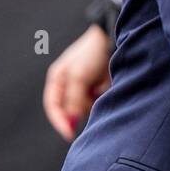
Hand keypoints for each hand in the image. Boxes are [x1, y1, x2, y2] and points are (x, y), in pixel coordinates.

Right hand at [43, 25, 111, 140]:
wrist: (115, 36)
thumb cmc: (93, 53)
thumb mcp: (79, 76)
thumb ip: (73, 99)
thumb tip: (72, 120)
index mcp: (58, 79)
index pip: (54, 107)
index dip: (60, 122)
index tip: (69, 134)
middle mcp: (69, 83)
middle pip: (71, 110)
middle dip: (81, 109)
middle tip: (93, 98)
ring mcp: (86, 85)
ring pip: (87, 107)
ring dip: (94, 102)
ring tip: (102, 83)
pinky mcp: (101, 85)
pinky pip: (100, 100)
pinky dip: (103, 96)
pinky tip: (108, 83)